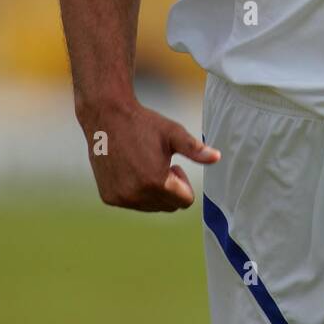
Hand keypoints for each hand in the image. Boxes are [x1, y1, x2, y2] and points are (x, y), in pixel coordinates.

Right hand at [77, 97, 220, 211]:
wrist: (106, 116)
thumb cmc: (143, 123)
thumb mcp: (173, 133)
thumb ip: (195, 149)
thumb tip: (218, 157)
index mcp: (156, 182)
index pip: (185, 201)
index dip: (183, 182)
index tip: (173, 164)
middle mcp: (136, 195)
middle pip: (169, 206)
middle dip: (170, 189)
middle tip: (158, 163)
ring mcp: (121, 198)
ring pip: (151, 207)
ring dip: (153, 191)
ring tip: (144, 165)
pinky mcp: (109, 198)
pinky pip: (133, 203)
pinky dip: (136, 191)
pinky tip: (129, 169)